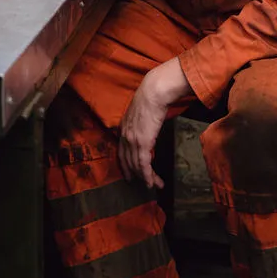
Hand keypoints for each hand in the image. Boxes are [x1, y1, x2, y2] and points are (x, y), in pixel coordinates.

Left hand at [118, 58, 192, 187]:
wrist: (153, 92)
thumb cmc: (150, 97)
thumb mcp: (140, 112)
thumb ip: (140, 123)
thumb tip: (147, 127)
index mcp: (123, 128)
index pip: (122, 152)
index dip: (126, 165)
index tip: (130, 174)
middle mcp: (125, 136)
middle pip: (128, 161)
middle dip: (136, 174)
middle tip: (143, 184)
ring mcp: (132, 140)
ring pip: (137, 165)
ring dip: (146, 177)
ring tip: (154, 185)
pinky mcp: (142, 142)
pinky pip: (144, 164)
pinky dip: (147, 175)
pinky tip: (152, 182)